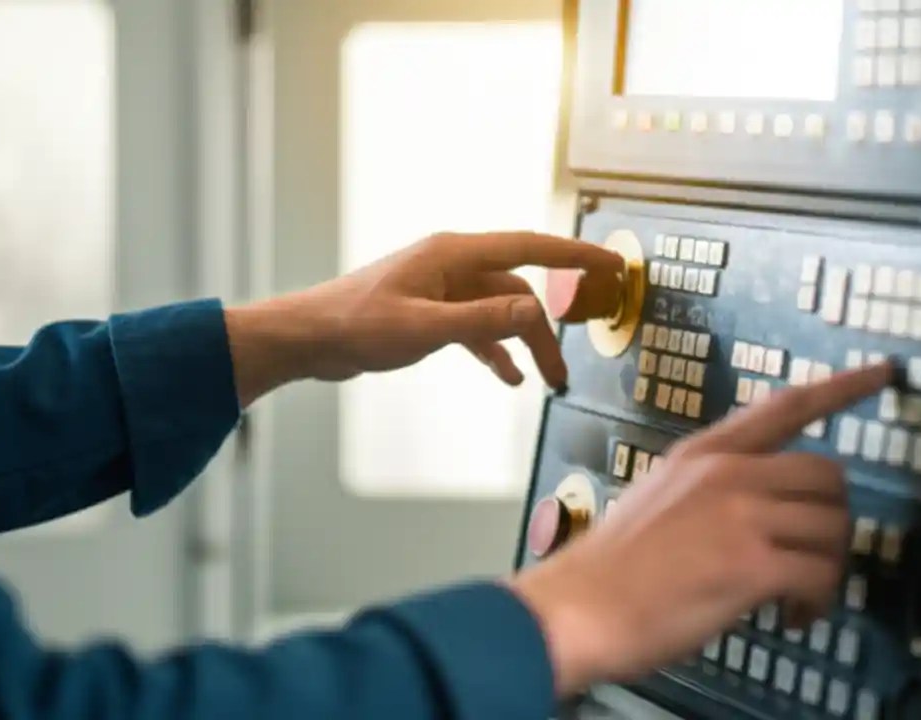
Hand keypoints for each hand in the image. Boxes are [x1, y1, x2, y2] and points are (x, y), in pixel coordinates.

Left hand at [224, 231, 621, 406]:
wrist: (308, 338)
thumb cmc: (356, 325)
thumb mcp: (424, 328)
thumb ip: (481, 321)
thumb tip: (533, 313)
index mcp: (454, 255)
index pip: (531, 247)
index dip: (575, 255)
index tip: (612, 265)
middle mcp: (452, 265)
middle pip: (518, 291)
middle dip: (545, 332)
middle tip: (562, 375)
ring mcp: (441, 288)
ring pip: (500, 312)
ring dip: (522, 345)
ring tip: (543, 383)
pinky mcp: (430, 311)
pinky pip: (476, 327)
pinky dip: (495, 350)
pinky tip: (508, 379)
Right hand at [508, 363, 892, 696]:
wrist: (580, 607)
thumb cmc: (613, 565)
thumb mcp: (661, 497)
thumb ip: (711, 489)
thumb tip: (760, 509)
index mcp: (704, 453)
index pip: (786, 406)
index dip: (841, 387)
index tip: (882, 372)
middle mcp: (729, 473)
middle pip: (828, 475)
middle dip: (832, 521)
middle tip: (810, 557)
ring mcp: (743, 515)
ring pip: (834, 528)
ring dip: (827, 569)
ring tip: (796, 598)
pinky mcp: (753, 563)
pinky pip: (822, 575)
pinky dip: (817, 602)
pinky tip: (791, 616)